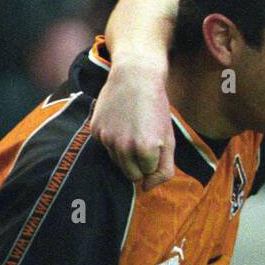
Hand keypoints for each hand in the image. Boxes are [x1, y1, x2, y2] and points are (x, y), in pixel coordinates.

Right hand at [90, 53, 175, 189]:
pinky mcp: (95, 131)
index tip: (155, 140)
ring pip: (117, 163)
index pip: (147, 174)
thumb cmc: (156, 107)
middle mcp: (123, 146)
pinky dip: (113, 141)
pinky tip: (120, 123)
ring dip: (126, 153)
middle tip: (144, 139)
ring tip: (133, 129)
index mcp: (145, 149)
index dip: (154, 159)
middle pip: (130, 175)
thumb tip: (147, 189)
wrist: (135, 76)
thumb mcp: (169, 138)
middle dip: (139, 163)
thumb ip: (164, 169)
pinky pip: (105, 149)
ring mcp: (106, 139)